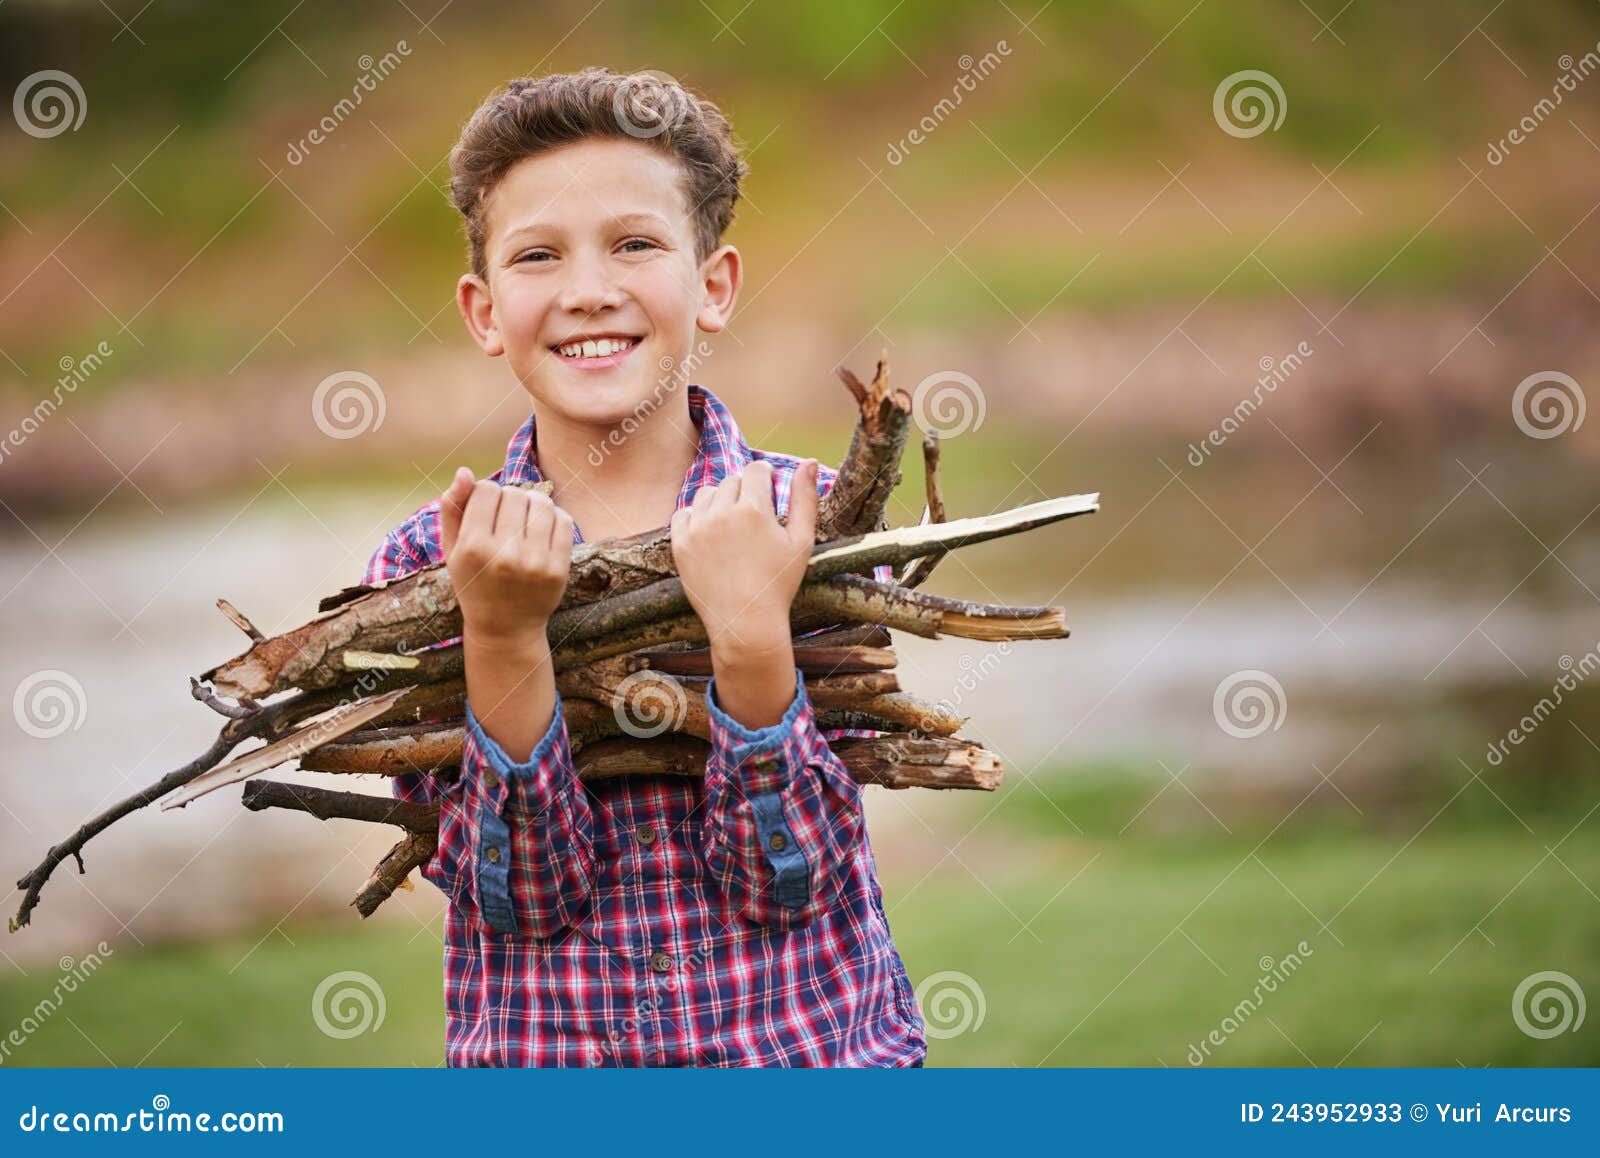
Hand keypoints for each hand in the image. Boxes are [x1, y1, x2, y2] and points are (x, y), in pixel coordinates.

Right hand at [440, 467, 572, 643]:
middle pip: (515, 493)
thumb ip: (452, 509)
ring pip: (541, 502)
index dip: (486, 495)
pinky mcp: (559, 569)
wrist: (505, 628)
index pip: (487, 489)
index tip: (486, 512)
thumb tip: (464, 471)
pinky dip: (554, 518)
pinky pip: (563, 520)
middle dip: (510, 499)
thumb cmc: (474, 582)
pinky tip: (542, 530)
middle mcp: (504, 555)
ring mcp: (534, 563)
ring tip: (525, 520)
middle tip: (506, 519)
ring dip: (533, 504)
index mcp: (472, 548)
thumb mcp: (452, 550)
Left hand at [670, 458, 817, 657]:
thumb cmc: (779, 583)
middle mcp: (723, 513)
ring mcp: (698, 528)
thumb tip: (811, 461)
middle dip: (744, 491)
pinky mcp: (680, 544)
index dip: (765, 476)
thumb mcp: (802, 541)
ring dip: (719, 500)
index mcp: (755, 509)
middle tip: (753, 516)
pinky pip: (684, 513)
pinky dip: (696, 517)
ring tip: (732, 523)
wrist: (745, 622)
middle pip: (732, 481)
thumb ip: (805, 498)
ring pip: (707, 493)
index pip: (756, 470)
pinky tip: (710, 532)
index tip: (767, 487)